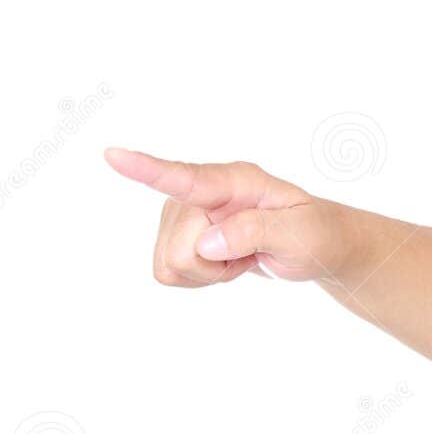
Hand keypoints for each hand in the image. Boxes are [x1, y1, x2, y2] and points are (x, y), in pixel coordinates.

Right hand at [104, 147, 352, 285]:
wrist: (317, 247)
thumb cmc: (316, 234)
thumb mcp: (301, 234)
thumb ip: (257, 233)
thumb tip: (206, 243)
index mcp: (237, 181)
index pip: (188, 178)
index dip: (148, 169)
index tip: (113, 155)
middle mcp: (202, 192)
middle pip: (179, 247)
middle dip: (215, 266)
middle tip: (253, 254)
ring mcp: (186, 213)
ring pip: (170, 263)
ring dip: (210, 272)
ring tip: (242, 255)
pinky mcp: (178, 234)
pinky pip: (169, 273)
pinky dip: (202, 278)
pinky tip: (227, 262)